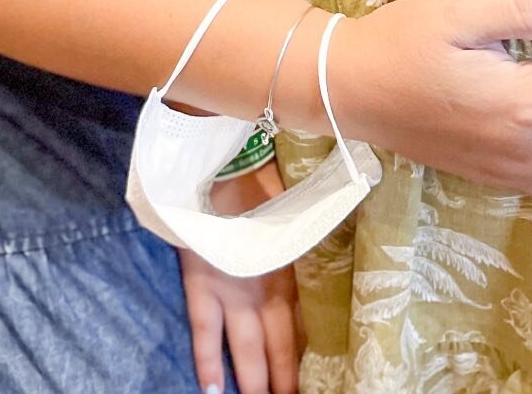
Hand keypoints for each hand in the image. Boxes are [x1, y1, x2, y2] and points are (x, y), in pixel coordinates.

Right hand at [180, 163, 300, 393]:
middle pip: (274, 346)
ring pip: (245, 347)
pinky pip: (205, 329)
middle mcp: (263, 287)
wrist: (223, 161)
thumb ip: (300, 240)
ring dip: (252, 378)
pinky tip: (212, 390)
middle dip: (280, 380)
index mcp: (287, 270)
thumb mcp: (290, 216)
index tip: (308, 385)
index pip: (296, 328)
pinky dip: (208, 360)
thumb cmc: (261, 183)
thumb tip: (329, 244)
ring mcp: (231, 289)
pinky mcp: (202, 282)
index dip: (300, 359)